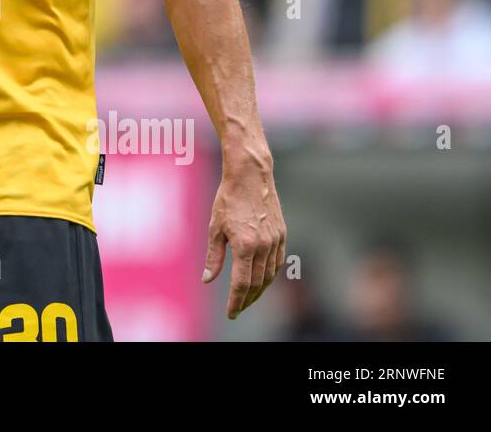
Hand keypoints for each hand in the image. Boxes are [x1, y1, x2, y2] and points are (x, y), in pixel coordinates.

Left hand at [202, 151, 286, 318]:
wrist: (251, 176)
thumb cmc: (228, 199)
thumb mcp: (215, 227)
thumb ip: (214, 256)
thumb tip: (208, 280)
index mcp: (245, 246)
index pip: (242, 284)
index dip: (236, 302)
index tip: (231, 313)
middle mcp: (264, 246)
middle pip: (257, 284)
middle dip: (247, 300)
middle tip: (238, 309)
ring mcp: (276, 241)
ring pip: (270, 275)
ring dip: (259, 290)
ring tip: (248, 298)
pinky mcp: (282, 234)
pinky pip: (277, 262)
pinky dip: (269, 275)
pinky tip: (261, 279)